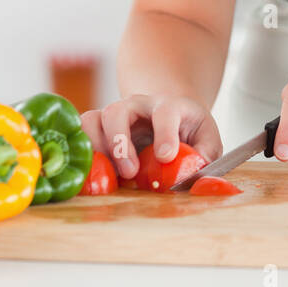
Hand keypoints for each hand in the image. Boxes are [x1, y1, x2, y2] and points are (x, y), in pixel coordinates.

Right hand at [80, 94, 222, 179]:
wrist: (169, 113)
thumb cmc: (188, 130)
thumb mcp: (207, 139)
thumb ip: (205, 157)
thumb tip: (199, 181)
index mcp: (169, 106)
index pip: (165, 111)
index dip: (165, 133)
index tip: (166, 156)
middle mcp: (137, 105)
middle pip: (118, 112)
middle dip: (120, 143)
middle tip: (131, 172)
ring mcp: (114, 114)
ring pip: (92, 120)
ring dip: (97, 150)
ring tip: (111, 176)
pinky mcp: (99, 127)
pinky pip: (80, 133)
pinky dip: (84, 154)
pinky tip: (95, 174)